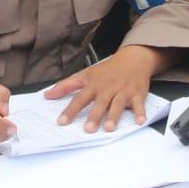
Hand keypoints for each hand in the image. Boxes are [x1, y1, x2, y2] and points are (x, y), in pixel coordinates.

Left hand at [44, 45, 169, 131]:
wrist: (133, 58)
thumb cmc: (108, 70)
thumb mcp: (85, 74)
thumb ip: (66, 86)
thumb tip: (47, 95)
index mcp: (94, 85)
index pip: (79, 98)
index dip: (70, 110)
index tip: (62, 122)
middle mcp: (107, 89)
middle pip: (100, 103)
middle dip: (94, 116)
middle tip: (88, 129)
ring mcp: (123, 91)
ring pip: (118, 105)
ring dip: (114, 116)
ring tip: (108, 128)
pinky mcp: (137, 94)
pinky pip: (139, 105)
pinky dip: (141, 113)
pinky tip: (140, 121)